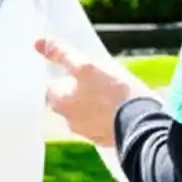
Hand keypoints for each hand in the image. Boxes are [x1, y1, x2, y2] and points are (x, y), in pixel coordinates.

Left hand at [35, 37, 156, 146]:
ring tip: (114, 90)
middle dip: (81, 88)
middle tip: (100, 76)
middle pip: (70, 99)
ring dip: (95, 101)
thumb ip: (62, 54)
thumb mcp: (86, 66)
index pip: (53, 86)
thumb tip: (38, 43)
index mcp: (61, 104)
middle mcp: (70, 122)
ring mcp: (89, 133)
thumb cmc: (113, 92)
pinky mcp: (106, 139)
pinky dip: (108, 114)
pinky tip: (121, 105)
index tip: (80, 68)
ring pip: (87, 111)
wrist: (143, 124)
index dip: (66, 74)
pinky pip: (102, 122)